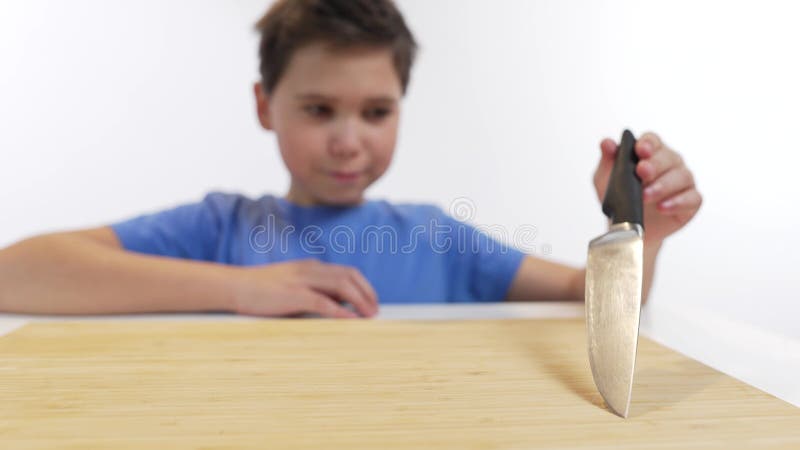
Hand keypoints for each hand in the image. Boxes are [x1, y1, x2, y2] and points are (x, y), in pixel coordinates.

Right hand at [230, 259, 378, 318]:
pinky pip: (323, 301)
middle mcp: (310, 270)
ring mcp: (302, 280)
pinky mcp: (292, 294)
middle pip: (349, 276)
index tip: (372, 301)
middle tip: (375, 311)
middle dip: (367, 293)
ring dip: (359, 300)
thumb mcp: (291, 287)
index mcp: (311, 267)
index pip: (346, 271)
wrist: (234, 286)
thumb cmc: (261, 291)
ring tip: (368, 316)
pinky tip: (350, 320)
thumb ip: (312, 292)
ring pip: (340, 285)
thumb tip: (337, 305)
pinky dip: (340, 311)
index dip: (363, 285)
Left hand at [593, 131, 702, 244]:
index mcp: (650, 152)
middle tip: (641, 172)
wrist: (629, 227)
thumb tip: (606, 143)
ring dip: (663, 186)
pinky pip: (692, 198)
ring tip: (645, 196)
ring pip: (682, 176)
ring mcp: (682, 181)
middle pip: (668, 157)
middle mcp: (669, 163)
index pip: (653, 140)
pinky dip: (677, 202)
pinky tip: (662, 207)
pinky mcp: (691, 200)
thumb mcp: (605, 179)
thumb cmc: (620, 197)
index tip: (640, 150)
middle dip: (655, 165)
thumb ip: (607, 160)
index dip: (648, 143)